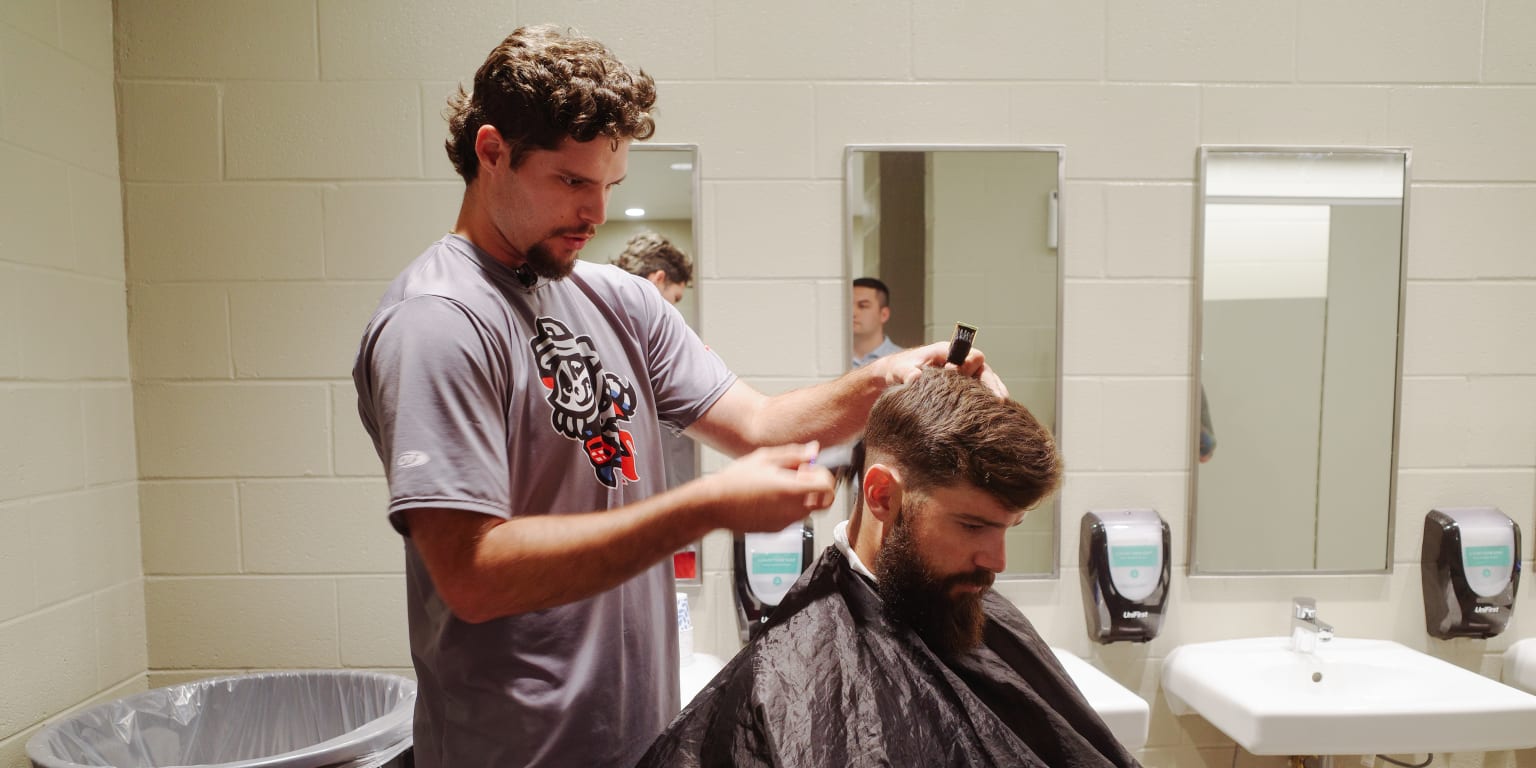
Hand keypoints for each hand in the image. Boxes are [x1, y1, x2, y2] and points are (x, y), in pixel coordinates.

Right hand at [705, 442, 836, 532]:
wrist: (714, 505)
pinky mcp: (776, 530)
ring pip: (808, 509)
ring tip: (779, 485)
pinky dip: (789, 507)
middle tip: (799, 477)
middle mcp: (792, 509)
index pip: (827, 487)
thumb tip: (813, 451)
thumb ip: (794, 455)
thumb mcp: (765, 458)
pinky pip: (792, 518)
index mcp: (791, 490)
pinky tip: (770, 497)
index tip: (812, 470)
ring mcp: (785, 523)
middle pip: (822, 500)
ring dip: (802, 497)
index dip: (824, 476)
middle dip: (815, 487)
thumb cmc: (734, 481)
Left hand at [869, 341, 1008, 397]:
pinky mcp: (962, 388)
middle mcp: (960, 361)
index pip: (971, 355)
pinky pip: (979, 393)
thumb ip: (907, 373)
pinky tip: (991, 417)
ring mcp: (963, 375)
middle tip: (999, 400)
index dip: (971, 368)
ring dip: (992, 394)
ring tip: (1002, 409)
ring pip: (986, 382)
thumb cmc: (898, 370)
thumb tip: (916, 378)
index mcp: (948, 351)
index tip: (968, 383)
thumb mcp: (899, 371)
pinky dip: (986, 402)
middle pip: (984, 370)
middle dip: (991, 384)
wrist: (896, 377)